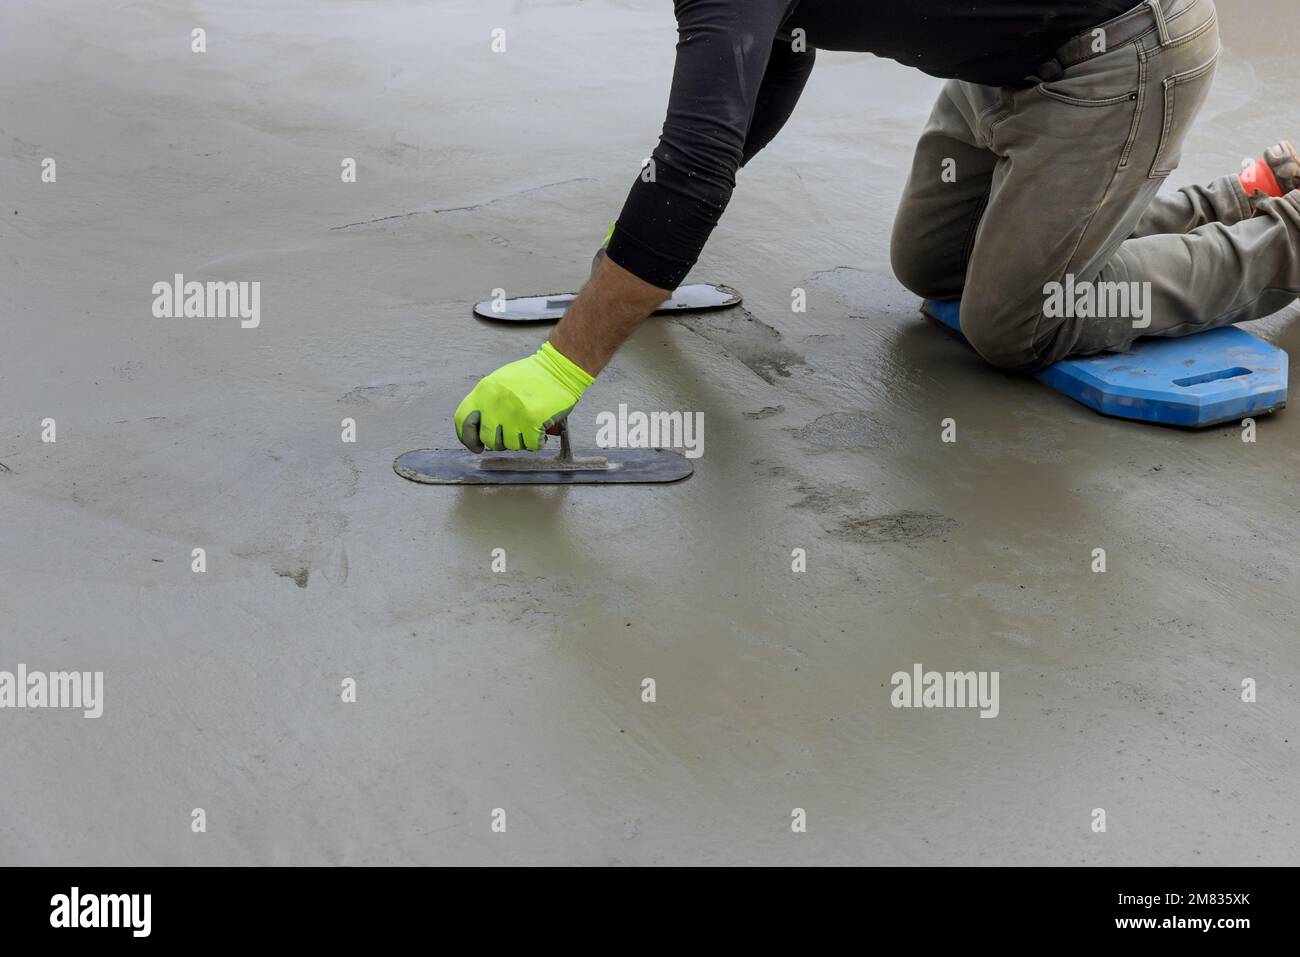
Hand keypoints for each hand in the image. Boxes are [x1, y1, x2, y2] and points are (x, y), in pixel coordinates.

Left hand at [454, 342, 593, 451]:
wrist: (559, 368)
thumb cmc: (532, 375)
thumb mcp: (500, 381)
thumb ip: (487, 401)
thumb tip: (480, 427)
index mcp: (484, 392)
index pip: (462, 421)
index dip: (467, 438)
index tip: (477, 446)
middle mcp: (495, 404)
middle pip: (488, 439)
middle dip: (499, 443)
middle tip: (509, 437)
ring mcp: (513, 414)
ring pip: (510, 445)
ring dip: (521, 442)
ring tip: (529, 430)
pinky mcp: (532, 422)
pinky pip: (531, 445)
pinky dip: (537, 442)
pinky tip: (541, 433)